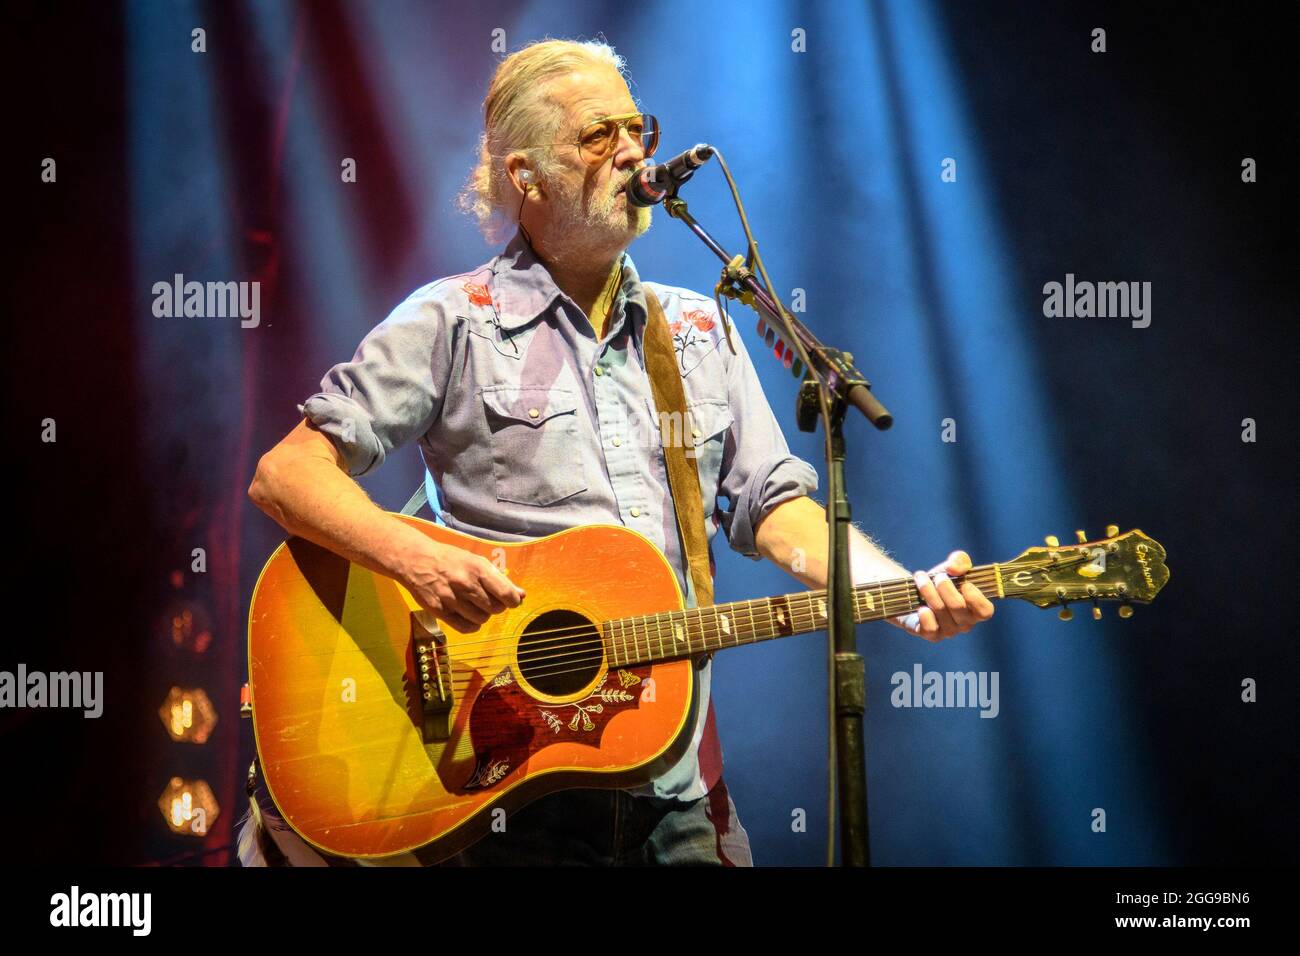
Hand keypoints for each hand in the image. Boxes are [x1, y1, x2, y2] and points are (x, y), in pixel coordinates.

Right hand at [398, 539, 524, 632]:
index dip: (513, 601)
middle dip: (496, 607)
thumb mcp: (476, 561)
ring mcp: (451, 598)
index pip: (506, 594)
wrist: (416, 560)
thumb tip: (521, 595)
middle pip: (495, 609)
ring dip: (482, 615)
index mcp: (478, 569)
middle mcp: (465, 584)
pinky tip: (468, 616)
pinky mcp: (439, 610)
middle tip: (487, 599)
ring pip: (481, 619)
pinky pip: (465, 628)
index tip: (510, 601)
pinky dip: (472, 625)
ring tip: (474, 605)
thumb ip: (499, 579)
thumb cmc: (450, 560)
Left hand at [890, 550, 993, 641]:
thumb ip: (959, 561)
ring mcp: (948, 631)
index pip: (985, 611)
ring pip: (940, 612)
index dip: (976, 598)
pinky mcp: (930, 635)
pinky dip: (925, 616)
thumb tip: (953, 568)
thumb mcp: (952, 566)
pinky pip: (929, 629)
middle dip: (945, 587)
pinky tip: (920, 606)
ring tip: (920, 578)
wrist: (916, 591)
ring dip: (928, 591)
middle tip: (938, 577)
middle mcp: (964, 623)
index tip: (965, 584)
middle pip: (958, 607)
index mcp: (975, 608)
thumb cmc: (941, 580)